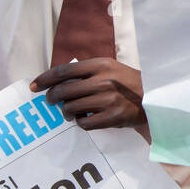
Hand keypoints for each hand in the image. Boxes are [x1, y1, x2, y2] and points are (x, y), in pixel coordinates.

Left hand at [31, 58, 146, 130]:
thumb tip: (57, 80)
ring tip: (69, 112)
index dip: (45, 79)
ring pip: (71, 108)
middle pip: (63, 91)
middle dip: (51, 98)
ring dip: (65, 112)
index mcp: (101, 65)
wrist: (155, 98)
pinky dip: (79, 122)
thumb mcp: (111, 68)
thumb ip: (87, 71)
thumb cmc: (128, 83)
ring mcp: (108, 100)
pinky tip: (84, 119)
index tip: (34, 86)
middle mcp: (103, 81)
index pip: (64, 71)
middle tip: (51, 101)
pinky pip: (84, 123)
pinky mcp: (112, 117)